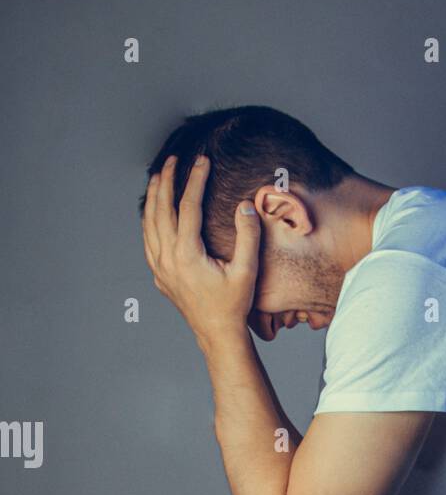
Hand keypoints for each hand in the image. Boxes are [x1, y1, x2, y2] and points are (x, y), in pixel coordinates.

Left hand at [142, 154, 260, 347]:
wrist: (217, 333)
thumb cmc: (233, 304)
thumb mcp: (246, 270)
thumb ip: (248, 235)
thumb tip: (245, 204)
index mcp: (187, 254)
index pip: (189, 206)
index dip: (195, 180)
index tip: (202, 161)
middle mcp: (168, 258)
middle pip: (161, 209)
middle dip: (167, 181)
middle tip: (173, 160)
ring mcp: (160, 267)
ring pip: (150, 223)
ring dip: (154, 198)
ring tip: (159, 177)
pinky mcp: (159, 274)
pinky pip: (148, 240)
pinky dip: (149, 220)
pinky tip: (154, 211)